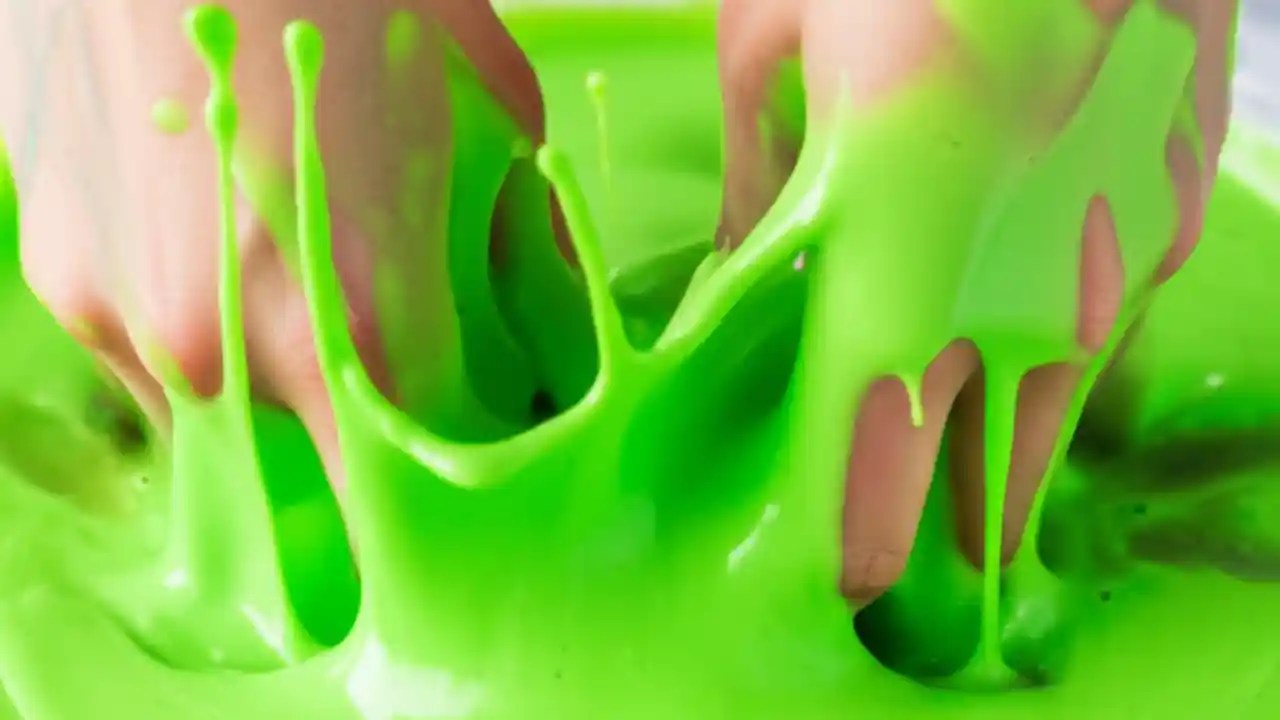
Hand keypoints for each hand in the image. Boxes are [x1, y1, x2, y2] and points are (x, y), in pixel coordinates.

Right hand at [0, 0, 542, 485]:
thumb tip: (554, 323)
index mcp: (354, 328)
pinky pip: (149, 361)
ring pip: (228, 427)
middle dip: (372, 447)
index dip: (461, 484)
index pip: (418, 493)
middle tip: (406, 368)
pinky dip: (206, 338)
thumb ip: (526, 248)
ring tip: (305, 284)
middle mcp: (226, 359)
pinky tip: (229, 247)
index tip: (486, 454)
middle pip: (320, 475)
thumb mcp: (489, 106)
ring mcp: (124, 325)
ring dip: (282, 394)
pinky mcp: (59, 281)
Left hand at [718, 0, 1235, 604]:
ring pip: (1061, 408)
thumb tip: (732, 272)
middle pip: (986, 463)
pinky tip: (1030, 332)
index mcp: (902, 228)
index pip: (871, 443)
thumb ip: (758, 183)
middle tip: (902, 573)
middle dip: (939, 529)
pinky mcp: (1170, 203)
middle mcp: (1028, 263)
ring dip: (1010, 461)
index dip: (854, 532)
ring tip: (975, 503)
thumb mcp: (776, 40)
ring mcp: (1118, 239)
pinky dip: (1063, 343)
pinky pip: (1110, 311)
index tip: (835, 583)